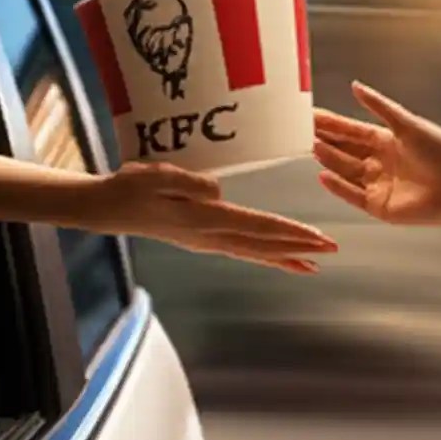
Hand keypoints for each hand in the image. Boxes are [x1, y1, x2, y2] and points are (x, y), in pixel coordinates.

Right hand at [89, 162, 337, 273]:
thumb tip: (218, 189)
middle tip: (331, 251)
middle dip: (298, 247)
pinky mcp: (203, 238)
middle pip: (263, 243)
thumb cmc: (133, 186)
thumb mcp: (157, 175)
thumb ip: (188, 182)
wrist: (109, 207)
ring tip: (313, 264)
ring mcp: (207, 240)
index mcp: (205, 217)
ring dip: (285, 256)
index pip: (257, 226)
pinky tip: (277, 257)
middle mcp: (211, 235)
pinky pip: (243, 249)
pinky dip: (265, 254)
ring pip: (255, 251)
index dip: (289, 231)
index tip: (317, 237)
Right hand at [313, 82, 440, 225]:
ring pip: (346, 171)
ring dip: (329, 160)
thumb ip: (380, 107)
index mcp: (386, 141)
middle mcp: (379, 163)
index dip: (331, 124)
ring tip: (310, 147)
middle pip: (344, 150)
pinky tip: (323, 176)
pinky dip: (338, 186)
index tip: (309, 115)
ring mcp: (378, 186)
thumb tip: (356, 86)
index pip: (351, 131)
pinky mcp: (380, 207)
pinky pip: (353, 196)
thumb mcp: (408, 124)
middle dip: (324, 140)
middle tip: (300, 131)